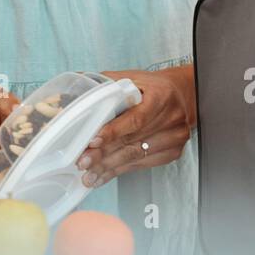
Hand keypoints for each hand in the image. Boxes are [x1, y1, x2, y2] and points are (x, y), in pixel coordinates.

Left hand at [76, 66, 195, 187]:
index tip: (93, 141)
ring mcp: (174, 138)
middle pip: (133, 140)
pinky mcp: (172, 152)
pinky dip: (119, 171)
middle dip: (104, 153)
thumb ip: (106, 83)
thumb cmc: (152, 86)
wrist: (182, 96)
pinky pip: (141, 164)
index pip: (136, 118)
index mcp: (161, 96)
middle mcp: (171, 118)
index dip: (114, 131)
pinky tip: (102, 176)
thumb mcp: (132, 77)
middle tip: (83, 162)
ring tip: (88, 175)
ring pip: (136, 156)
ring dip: (109, 167)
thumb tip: (73, 89)